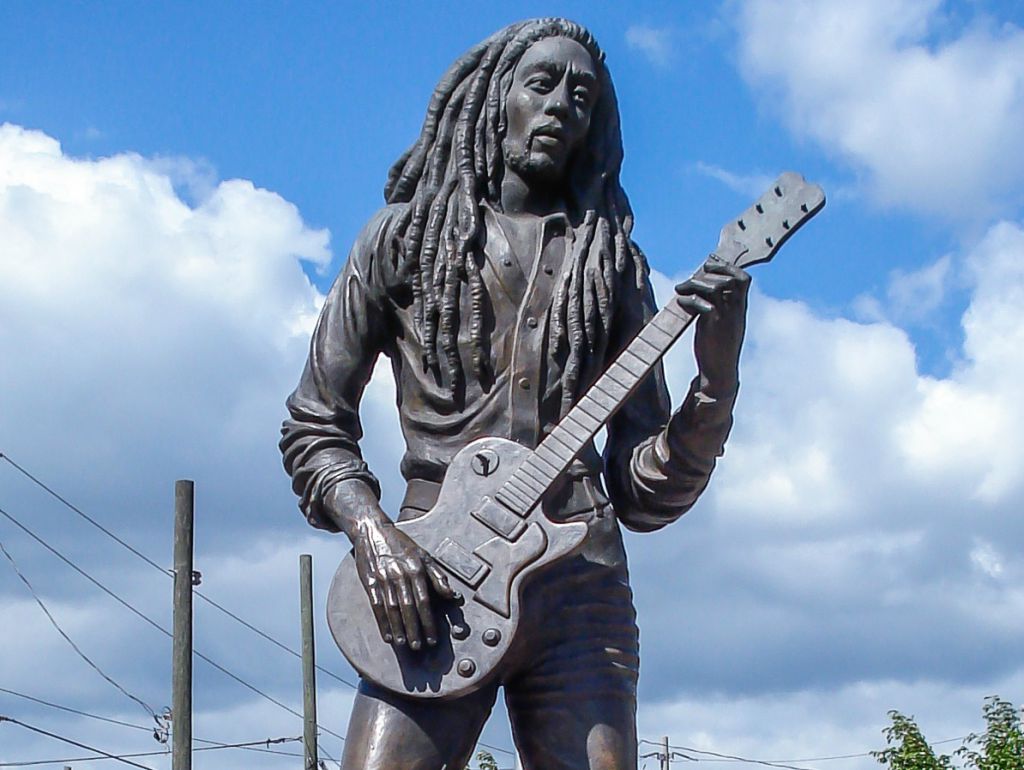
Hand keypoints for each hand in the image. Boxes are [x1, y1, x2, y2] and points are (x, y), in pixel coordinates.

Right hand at [351, 518, 455, 649]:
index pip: (424, 600)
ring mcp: (383, 578)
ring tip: (404, 643)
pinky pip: (376, 605)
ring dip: (399, 628)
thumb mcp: (423, 555)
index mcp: (416, 569)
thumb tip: (451, 595)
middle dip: (415, 629)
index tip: (433, 637)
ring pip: (393, 608)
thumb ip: (437, 576)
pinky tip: (387, 635)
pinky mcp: (370, 582)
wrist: (373, 531)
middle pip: (408, 607)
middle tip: (419, 646)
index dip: (429, 621)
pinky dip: (382, 622)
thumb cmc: (401, 545)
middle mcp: (400, 574)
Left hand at [675, 257, 749, 397]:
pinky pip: (703, 305)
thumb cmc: (717, 348)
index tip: (710, 264)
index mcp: (739, 308)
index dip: (727, 267)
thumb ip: (716, 305)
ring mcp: (727, 318)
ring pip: (717, 288)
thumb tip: (701, 289)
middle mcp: (736, 310)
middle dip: (712, 271)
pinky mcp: (714, 328)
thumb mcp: (719, 322)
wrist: (720, 373)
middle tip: (693, 275)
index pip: (743, 279)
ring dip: (696, 283)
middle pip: (732, 278)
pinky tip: (680, 301)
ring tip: (680, 288)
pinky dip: (690, 299)